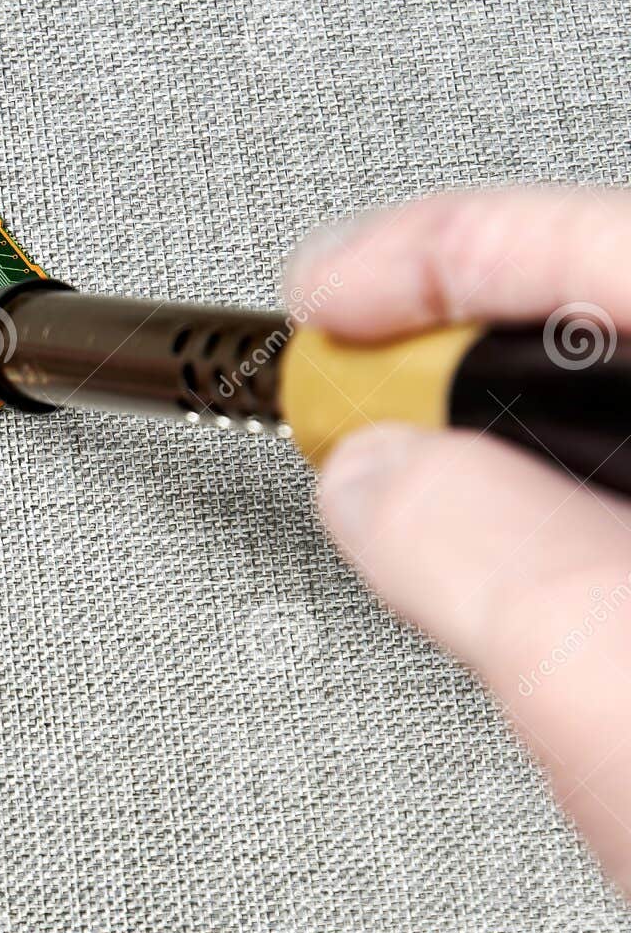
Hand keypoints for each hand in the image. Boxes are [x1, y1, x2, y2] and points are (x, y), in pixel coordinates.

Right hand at [287, 188, 630, 894]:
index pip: (620, 245)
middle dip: (467, 357)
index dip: (443, 252)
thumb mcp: (623, 687)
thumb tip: (375, 475)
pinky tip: (533, 579)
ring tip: (421, 495)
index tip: (330, 292)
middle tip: (352, 398)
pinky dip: (570, 537)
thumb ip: (473, 550)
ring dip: (517, 461)